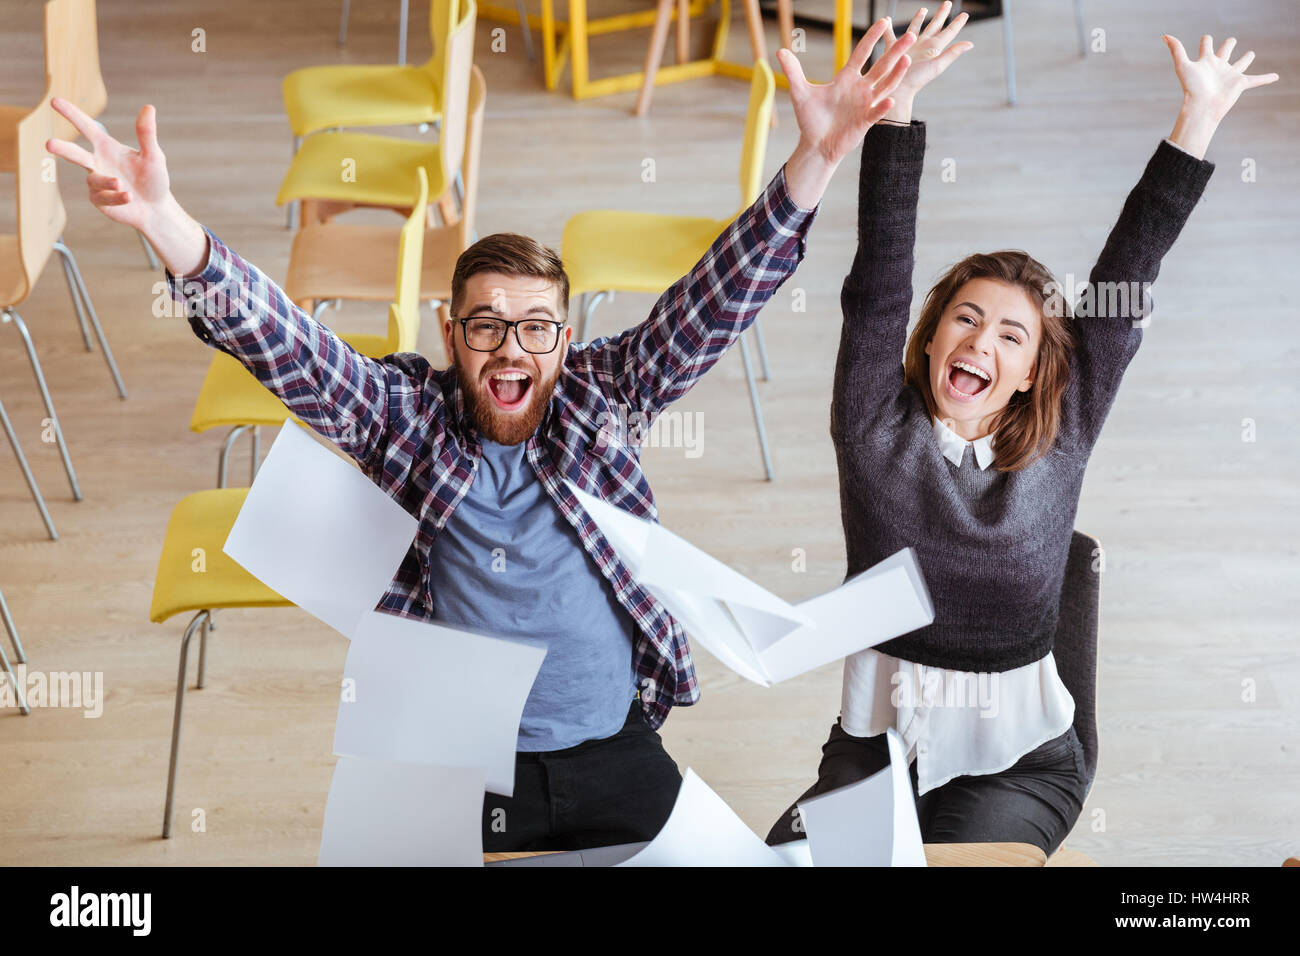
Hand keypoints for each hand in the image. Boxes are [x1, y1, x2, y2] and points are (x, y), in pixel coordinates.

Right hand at [46, 96, 171, 232]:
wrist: (156, 209)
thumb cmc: (154, 180)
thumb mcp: (153, 156)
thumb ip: (147, 134)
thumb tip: (149, 107)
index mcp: (107, 147)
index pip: (87, 127)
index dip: (72, 114)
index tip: (55, 101)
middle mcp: (98, 163)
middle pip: (76, 153)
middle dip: (63, 148)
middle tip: (49, 143)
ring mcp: (96, 182)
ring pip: (94, 179)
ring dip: (107, 181)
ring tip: (119, 183)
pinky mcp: (99, 200)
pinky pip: (104, 197)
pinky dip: (117, 197)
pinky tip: (129, 197)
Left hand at [779, 17, 914, 171]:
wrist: (816, 145)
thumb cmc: (810, 119)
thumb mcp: (800, 93)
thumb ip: (793, 72)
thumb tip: (780, 52)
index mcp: (846, 78)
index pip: (862, 53)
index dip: (872, 37)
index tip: (884, 21)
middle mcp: (860, 88)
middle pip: (881, 66)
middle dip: (895, 51)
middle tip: (911, 36)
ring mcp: (865, 104)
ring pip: (885, 86)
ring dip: (896, 74)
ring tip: (907, 60)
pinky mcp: (865, 122)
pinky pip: (876, 112)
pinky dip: (882, 107)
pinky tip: (888, 100)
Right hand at [882, 2, 973, 121]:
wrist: (896, 89)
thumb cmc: (916, 80)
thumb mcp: (937, 66)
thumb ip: (952, 53)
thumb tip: (970, 44)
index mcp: (934, 48)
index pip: (949, 32)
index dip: (957, 23)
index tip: (965, 15)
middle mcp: (922, 45)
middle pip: (934, 25)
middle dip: (941, 14)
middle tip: (947, 3)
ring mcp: (909, 45)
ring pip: (915, 27)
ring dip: (919, 18)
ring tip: (923, 9)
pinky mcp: (894, 48)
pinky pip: (891, 35)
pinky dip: (888, 28)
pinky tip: (886, 20)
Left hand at [1164, 33, 1277, 121]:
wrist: (1202, 106)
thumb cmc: (1192, 87)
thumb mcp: (1183, 65)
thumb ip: (1176, 50)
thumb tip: (1164, 36)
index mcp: (1206, 61)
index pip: (1207, 45)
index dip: (1207, 41)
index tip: (1207, 39)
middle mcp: (1218, 67)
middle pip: (1225, 52)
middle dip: (1228, 45)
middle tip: (1231, 41)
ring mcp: (1229, 76)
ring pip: (1240, 63)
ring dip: (1246, 59)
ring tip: (1250, 54)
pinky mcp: (1240, 84)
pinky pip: (1256, 80)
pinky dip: (1266, 78)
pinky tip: (1275, 76)